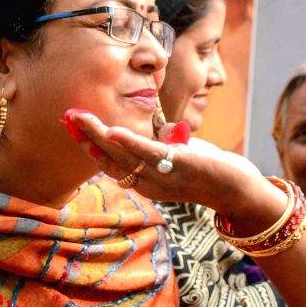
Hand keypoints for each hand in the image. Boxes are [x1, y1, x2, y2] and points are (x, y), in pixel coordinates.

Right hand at [70, 111, 279, 222]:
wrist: (238, 189)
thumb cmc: (208, 172)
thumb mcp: (179, 160)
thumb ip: (164, 148)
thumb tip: (157, 130)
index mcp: (145, 183)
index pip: (110, 165)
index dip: (90, 146)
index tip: (72, 127)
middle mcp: (149, 184)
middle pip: (110, 160)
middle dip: (86, 137)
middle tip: (67, 117)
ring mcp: (163, 177)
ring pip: (125, 156)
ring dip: (100, 136)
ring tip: (81, 118)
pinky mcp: (180, 165)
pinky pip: (150, 154)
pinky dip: (130, 143)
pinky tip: (113, 132)